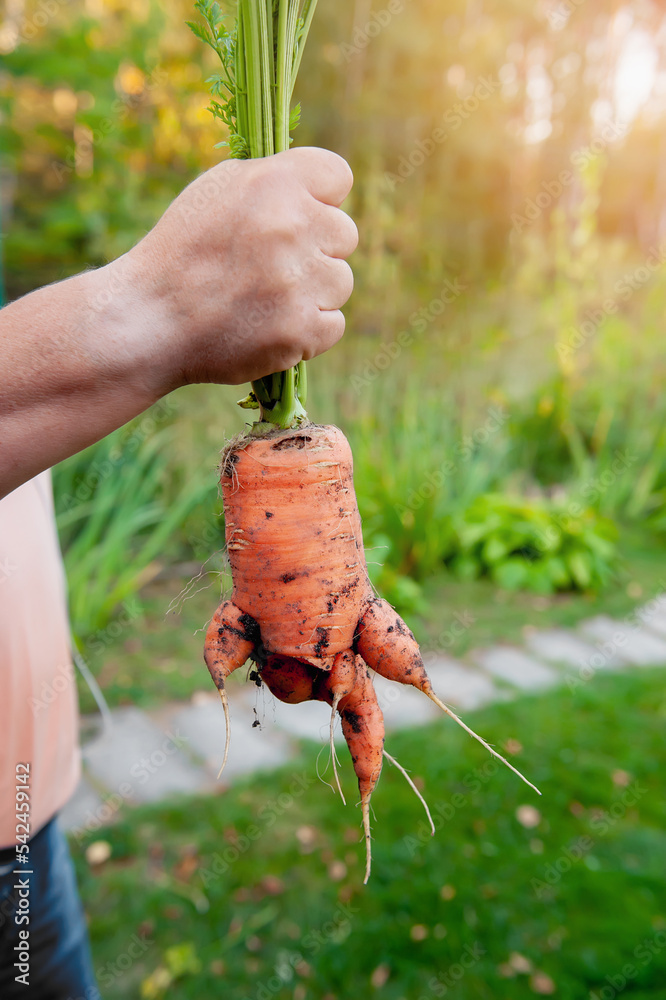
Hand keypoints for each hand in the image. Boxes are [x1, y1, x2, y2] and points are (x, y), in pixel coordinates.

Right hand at [124, 146, 357, 388]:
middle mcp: (292, 227)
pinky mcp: (301, 330)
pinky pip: (333, 324)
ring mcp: (299, 282)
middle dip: (317, 248)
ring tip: (266, 298)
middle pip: (345, 234)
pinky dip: (308, 330)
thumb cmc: (183, 251)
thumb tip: (322, 190)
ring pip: (340, 282)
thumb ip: (275, 183)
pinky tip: (271, 326)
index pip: (338, 177)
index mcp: (274, 183)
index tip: (297, 217)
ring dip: (314, 291)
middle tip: (272, 265)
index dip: (320, 199)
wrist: (150, 319)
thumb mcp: (218, 190)